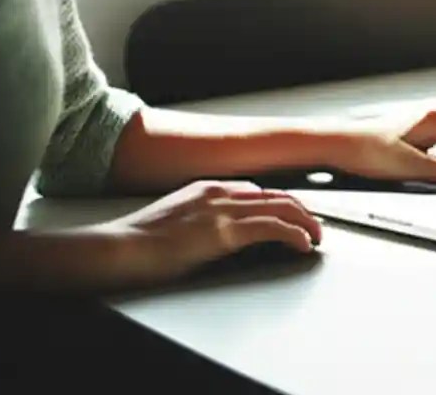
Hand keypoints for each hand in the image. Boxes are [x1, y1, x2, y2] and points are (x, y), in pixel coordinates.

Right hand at [99, 180, 322, 284]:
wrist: (118, 248)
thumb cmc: (138, 240)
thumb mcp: (175, 217)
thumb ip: (201, 216)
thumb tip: (217, 230)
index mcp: (208, 188)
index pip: (258, 190)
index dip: (283, 202)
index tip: (295, 214)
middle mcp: (220, 192)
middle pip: (276, 195)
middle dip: (302, 210)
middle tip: (316, 226)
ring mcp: (223, 210)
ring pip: (282, 207)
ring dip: (306, 223)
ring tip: (317, 236)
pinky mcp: (224, 232)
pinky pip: (273, 228)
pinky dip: (295, 235)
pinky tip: (304, 245)